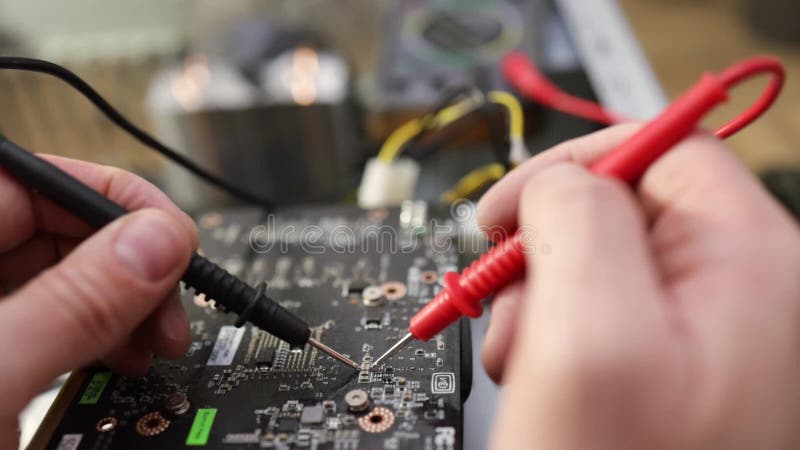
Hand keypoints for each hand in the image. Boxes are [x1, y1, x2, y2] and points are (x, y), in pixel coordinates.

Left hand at [0, 155, 196, 447]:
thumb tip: (155, 244)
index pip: (31, 181)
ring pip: (61, 273)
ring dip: (122, 301)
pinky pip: (55, 318)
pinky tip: (121, 355)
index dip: (112, 200)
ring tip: (154, 340)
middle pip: (53, 226)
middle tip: (170, 307)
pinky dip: (99, 333)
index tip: (172, 240)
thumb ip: (73, 306)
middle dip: (128, 262)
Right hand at [478, 124, 799, 448]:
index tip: (508, 208)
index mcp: (752, 268)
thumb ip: (575, 222)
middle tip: (511, 302)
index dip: (575, 167)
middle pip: (627, 212)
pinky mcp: (674, 375)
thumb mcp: (590, 339)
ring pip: (604, 267)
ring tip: (527, 357)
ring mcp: (708, 343)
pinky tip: (543, 378)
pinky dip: (555, 337)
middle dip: (548, 248)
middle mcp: (742, 300)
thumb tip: (555, 184)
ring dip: (544, 299)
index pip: (661, 151)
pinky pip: (605, 318)